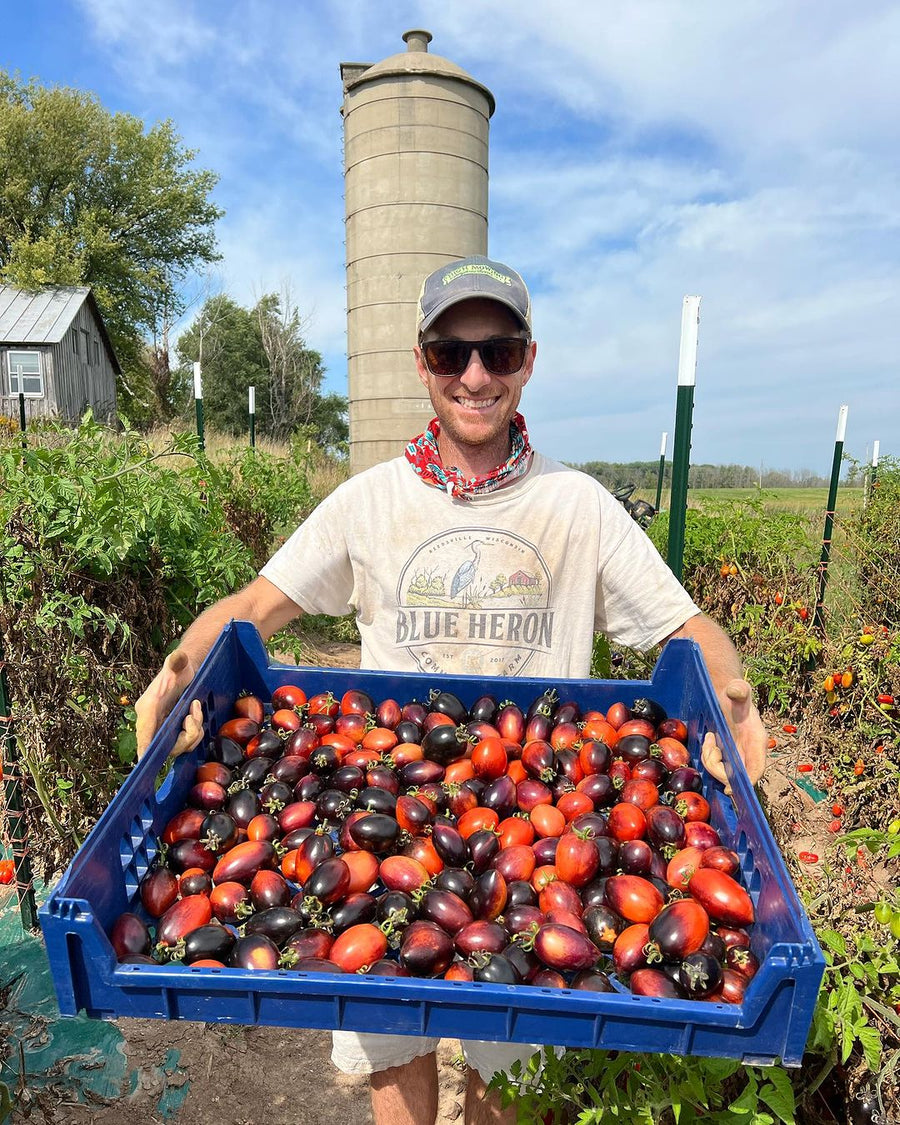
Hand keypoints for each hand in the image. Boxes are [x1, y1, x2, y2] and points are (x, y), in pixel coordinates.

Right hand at [135, 649, 203, 760]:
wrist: (184, 672)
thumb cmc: (178, 668)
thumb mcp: (178, 662)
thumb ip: (176, 661)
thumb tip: (177, 657)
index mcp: (147, 707)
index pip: (144, 730)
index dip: (144, 745)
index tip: (144, 758)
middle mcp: (151, 721)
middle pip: (163, 745)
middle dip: (185, 736)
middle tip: (192, 717)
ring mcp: (162, 727)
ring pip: (177, 746)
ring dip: (193, 732)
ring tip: (196, 710)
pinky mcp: (172, 730)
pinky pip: (184, 742)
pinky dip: (195, 732)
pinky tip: (197, 714)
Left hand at [701, 678, 766, 793]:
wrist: (729, 695)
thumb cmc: (735, 693)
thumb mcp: (738, 689)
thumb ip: (739, 690)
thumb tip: (735, 690)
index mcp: (757, 741)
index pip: (756, 768)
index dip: (747, 781)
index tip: (731, 789)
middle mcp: (750, 752)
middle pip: (738, 777)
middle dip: (718, 769)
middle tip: (712, 748)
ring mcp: (740, 756)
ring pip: (725, 774)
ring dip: (711, 761)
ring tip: (710, 739)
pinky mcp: (730, 756)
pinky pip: (718, 767)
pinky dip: (710, 758)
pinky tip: (710, 741)